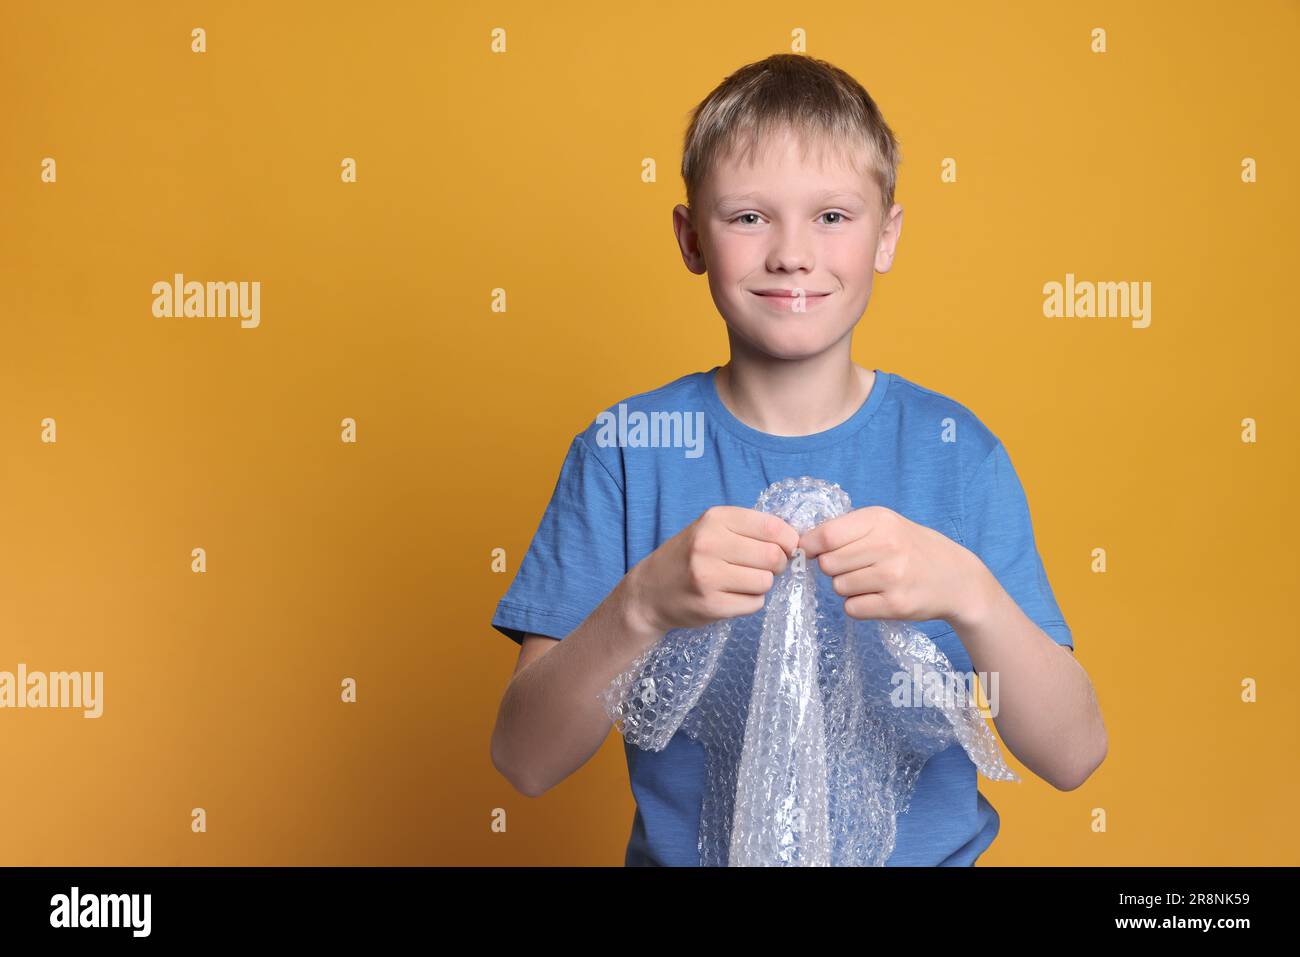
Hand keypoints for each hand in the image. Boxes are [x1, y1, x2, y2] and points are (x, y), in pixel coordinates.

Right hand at [626, 506, 799, 633]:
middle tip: (763, 567)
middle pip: (773, 557)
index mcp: (715, 519)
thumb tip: (795, 539)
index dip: (788, 540)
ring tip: (742, 581)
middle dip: (777, 565)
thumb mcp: (713, 528)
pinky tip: (731, 596)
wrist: (650, 590)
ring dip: (762, 584)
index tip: (784, 547)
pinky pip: (754, 604)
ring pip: (766, 582)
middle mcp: (710, 545)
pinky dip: (750, 601)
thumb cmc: (689, 555)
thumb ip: (750, 529)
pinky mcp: (712, 606)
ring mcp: (709, 577)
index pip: (773, 528)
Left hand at [798, 506, 986, 625]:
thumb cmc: (911, 547)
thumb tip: (801, 544)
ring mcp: (892, 576)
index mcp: (879, 520)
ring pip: (838, 587)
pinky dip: (858, 606)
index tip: (812, 552)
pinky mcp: (896, 605)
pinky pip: (852, 608)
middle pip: (828, 564)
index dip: (810, 547)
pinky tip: (876, 597)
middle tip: (855, 567)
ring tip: (870, 581)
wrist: (956, 577)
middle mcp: (887, 546)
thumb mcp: (884, 524)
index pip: (825, 536)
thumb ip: (845, 529)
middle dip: (833, 568)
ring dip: (847, 587)